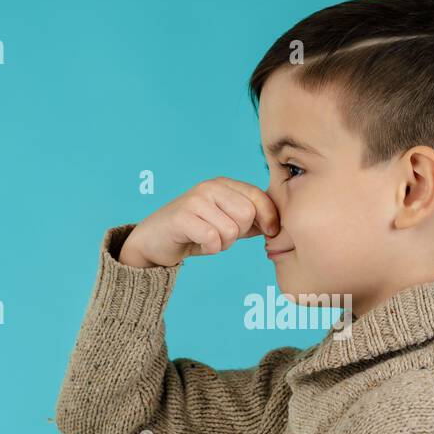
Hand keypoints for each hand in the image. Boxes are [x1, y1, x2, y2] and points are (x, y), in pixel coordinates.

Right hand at [118, 177, 281, 267]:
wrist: (154, 241)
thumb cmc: (194, 232)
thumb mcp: (227, 222)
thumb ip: (251, 220)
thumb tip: (279, 224)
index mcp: (224, 184)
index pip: (260, 197)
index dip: (271, 218)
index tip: (270, 232)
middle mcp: (210, 186)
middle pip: (248, 214)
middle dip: (240, 233)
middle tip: (222, 236)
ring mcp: (195, 199)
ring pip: (231, 229)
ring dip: (223, 243)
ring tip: (208, 239)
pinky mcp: (182, 216)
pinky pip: (213, 239)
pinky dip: (210, 249)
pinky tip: (198, 244)